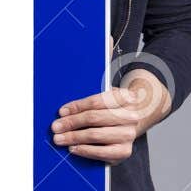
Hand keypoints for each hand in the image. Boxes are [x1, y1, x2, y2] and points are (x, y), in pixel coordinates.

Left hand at [51, 38, 171, 160]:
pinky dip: (86, 151)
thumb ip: (105, 62)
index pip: (98, 100)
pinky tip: (74, 148)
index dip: (77, 106)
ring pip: (97, 135)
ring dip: (74, 137)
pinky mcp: (124, 151)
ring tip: (59, 139)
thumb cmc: (113, 104)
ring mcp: (128, 134)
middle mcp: (130, 115)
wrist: (136, 119)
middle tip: (54, 127)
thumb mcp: (109, 83)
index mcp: (125, 96)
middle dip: (71, 123)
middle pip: (95, 118)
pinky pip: (103, 153)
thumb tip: (105, 36)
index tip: (61, 111)